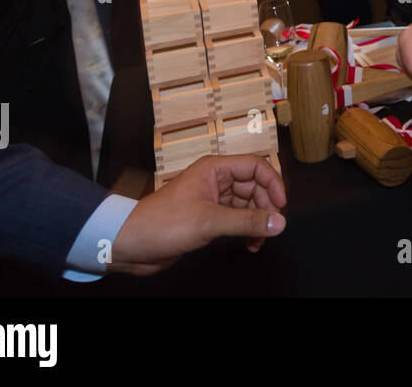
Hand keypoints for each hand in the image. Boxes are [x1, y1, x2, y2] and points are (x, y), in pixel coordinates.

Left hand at [108, 155, 286, 276]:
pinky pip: (237, 219)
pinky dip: (246, 231)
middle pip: (255, 186)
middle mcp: (216, 180)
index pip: (255, 166)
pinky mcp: (209, 218)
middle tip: (271, 228)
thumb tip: (279, 222)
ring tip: (258, 242)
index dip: (273, 183)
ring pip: (247, 205)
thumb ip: (247, 221)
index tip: (281, 206)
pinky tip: (249, 244)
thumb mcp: (210, 222)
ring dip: (256, 222)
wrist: (131, 245)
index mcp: (215, 169)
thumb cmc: (162, 224)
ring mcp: (213, 199)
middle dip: (265, 207)